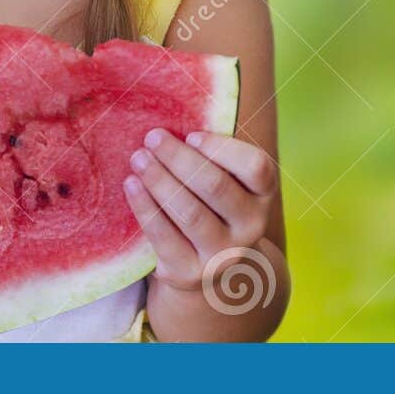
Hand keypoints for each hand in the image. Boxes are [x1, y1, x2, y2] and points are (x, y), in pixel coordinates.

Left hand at [122, 128, 277, 294]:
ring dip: (159, 179)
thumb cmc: (213, 204)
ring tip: (138, 157)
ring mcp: (222, 255)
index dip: (222, 149)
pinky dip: (144, 207)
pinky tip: (131, 185)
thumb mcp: (227, 181)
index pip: (256, 167)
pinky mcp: (190, 273)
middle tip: (152, 137)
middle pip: (215, 186)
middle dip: (179, 158)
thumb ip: (213, 156)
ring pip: (188, 212)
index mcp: (263, 196)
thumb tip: (171, 120)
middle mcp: (250, 227)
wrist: (211, 266)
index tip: (190, 135)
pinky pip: (163, 236)